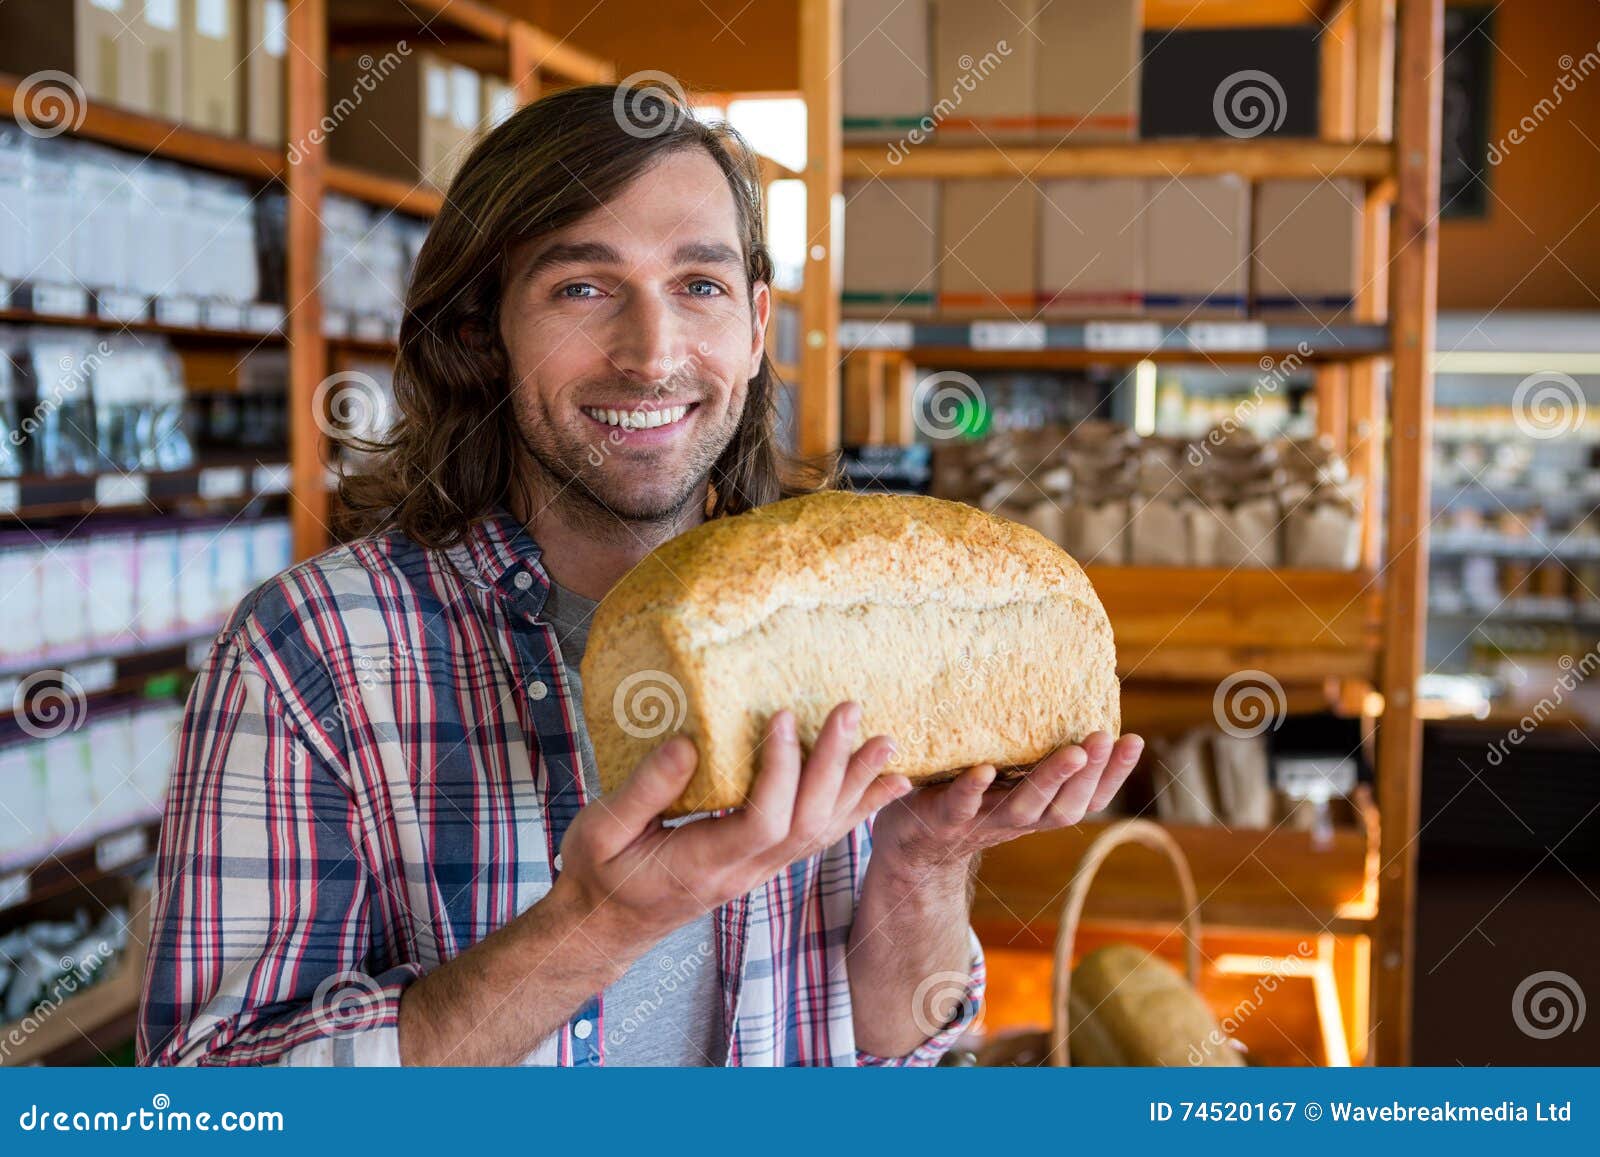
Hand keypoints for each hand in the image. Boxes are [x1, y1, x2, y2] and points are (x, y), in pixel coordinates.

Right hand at [555, 702, 910, 950]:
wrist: (604, 927)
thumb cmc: (597, 876)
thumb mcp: (602, 830)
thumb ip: (646, 790)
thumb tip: (687, 744)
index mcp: (704, 863)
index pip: (763, 821)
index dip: (781, 770)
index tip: (782, 716)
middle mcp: (743, 872)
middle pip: (808, 823)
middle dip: (834, 765)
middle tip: (850, 711)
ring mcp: (757, 872)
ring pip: (822, 834)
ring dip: (855, 786)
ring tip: (887, 744)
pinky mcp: (761, 864)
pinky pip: (817, 838)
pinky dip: (852, 810)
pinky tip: (877, 787)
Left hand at [867, 731, 1144, 879]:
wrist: (910, 841)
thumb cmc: (964, 793)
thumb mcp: (1004, 773)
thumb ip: (1028, 747)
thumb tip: (1060, 687)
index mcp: (1038, 806)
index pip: (1087, 796)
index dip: (1113, 775)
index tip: (1134, 741)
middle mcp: (1017, 819)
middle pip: (1064, 806)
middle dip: (1090, 774)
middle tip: (1105, 739)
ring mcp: (981, 821)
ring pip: (1023, 809)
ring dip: (1050, 781)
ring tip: (1073, 751)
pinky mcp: (942, 818)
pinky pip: (960, 806)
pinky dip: (974, 790)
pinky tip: (984, 769)